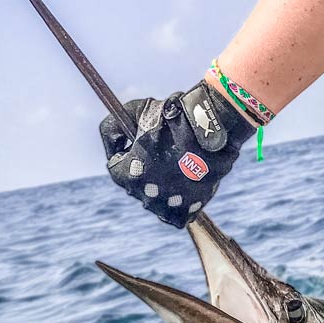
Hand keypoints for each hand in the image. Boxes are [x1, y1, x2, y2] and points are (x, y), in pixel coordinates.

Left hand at [99, 80, 255, 227]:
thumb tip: (114, 145)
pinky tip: (186, 181)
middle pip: (136, 185)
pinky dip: (180, 199)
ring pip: (156, 199)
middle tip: (162, 153)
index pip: (116, 167)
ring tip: (178, 165)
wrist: (211, 128)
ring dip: (162, 185)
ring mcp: (167, 204)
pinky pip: (176, 211)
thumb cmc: (171, 117)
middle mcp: (144, 195)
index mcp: (128, 175)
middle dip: (144, 170)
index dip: (128, 152)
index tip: (140, 144)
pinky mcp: (187, 210)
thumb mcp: (132, 111)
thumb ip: (112, 129)